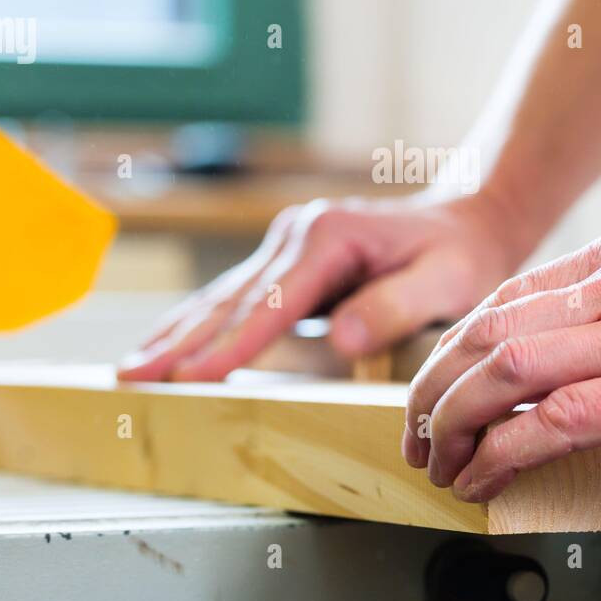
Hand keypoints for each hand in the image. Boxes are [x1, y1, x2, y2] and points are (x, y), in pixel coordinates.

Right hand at [118, 192, 521, 381]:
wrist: (467, 223)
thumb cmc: (460, 256)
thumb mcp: (446, 280)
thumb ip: (395, 307)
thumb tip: (339, 337)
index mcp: (329, 237)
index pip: (272, 304)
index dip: (232, 345)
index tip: (195, 377)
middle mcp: (297, 232)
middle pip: (232, 299)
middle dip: (182, 342)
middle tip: (134, 377)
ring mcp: (287, 242)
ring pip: (223, 297)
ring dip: (178, 334)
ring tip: (132, 368)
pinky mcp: (287, 259)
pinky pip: (237, 298)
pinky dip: (199, 322)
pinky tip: (169, 343)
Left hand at [403, 205, 600, 500]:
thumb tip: (594, 312)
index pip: (507, 299)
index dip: (456, 345)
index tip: (437, 379)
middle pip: (487, 332)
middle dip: (432, 385)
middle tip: (414, 429)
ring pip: (506, 369)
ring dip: (453, 419)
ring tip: (434, 459)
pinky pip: (559, 418)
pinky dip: (506, 449)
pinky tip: (483, 475)